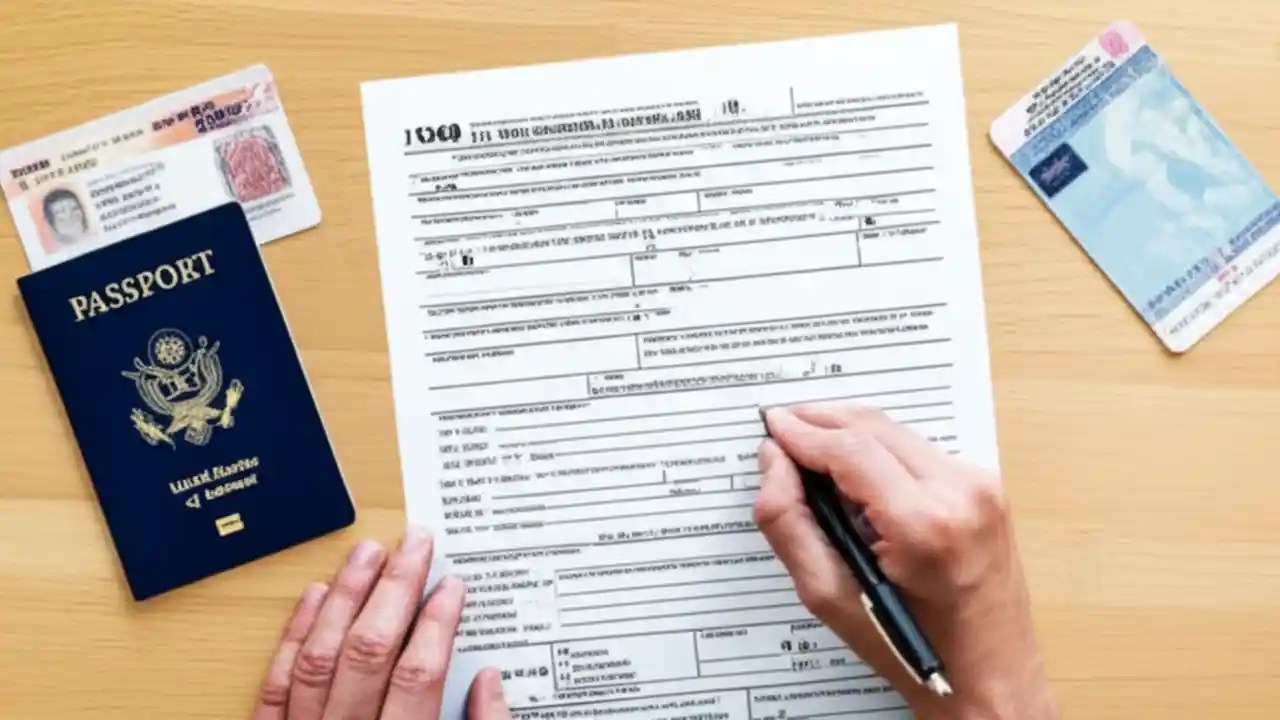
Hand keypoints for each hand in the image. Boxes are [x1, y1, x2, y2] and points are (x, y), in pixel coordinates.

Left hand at [252, 529, 509, 719]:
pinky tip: (314, 596)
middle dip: (396, 590)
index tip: (453, 584)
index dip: (438, 625)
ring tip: (368, 553)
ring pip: (321, 658)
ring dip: (346, 598)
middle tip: (416, 544)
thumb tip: (492, 683)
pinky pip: (277, 686)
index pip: (418, 677)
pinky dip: (296, 637)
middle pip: (369, 654)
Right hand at [755, 404, 1056, 719]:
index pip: (849, 448)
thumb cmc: (916, 646)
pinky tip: (855, 474)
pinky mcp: (986, 486)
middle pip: (873, 426)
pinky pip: (918, 448)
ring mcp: (981, 484)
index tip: (772, 425)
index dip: (802, 431)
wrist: (990, 673)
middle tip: (783, 430)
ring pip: (896, 431)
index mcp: (924, 523)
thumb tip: (773, 464)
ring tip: (812, 453)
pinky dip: (879, 450)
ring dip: (849, 433)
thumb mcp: (830, 597)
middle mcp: (960, 491)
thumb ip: (789, 523)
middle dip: (821, 421)